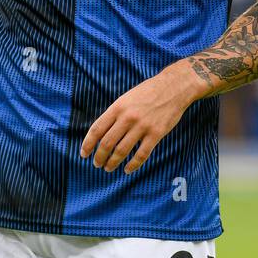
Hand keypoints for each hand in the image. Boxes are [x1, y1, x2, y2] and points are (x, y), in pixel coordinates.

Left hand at [80, 63, 202, 174]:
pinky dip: (133, 165)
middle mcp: (127, 117)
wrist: (173, 87)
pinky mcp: (156, 133)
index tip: (84, 154)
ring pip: (122, 150)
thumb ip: (115, 114)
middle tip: (97, 164)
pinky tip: (127, 169)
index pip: (97, 129)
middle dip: (99, 157)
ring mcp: (142, 126)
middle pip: (107, 143)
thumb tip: (101, 133)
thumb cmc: (148, 92)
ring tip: (109, 168)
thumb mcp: (126, 98)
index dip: (88, 144)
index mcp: (117, 107)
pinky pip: (142, 154)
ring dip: (113, 162)